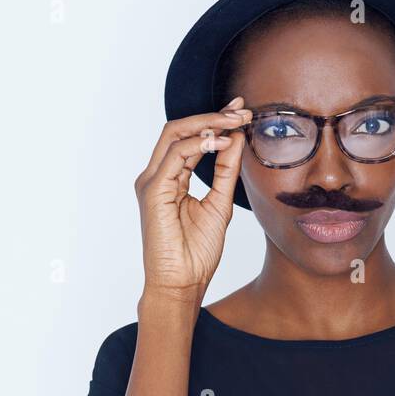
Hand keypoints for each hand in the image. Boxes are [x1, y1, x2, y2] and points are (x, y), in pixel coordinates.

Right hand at [134, 98, 250, 297]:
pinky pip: (174, 155)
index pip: (190, 139)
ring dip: (208, 124)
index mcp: (170, 179)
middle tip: (242, 110)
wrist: (182, 284)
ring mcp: (152, 182)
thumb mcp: (220, 205)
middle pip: (180, 130)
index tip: (241, 111)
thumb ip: (226, 173)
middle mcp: (158, 176)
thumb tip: (236, 140)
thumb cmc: (197, 254)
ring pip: (175, 134)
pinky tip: (221, 142)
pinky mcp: (153, 191)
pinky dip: (199, 144)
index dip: (215, 121)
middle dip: (213, 116)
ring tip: (236, 121)